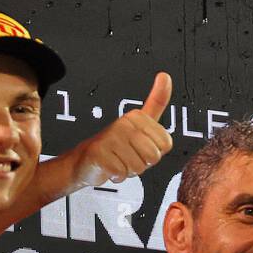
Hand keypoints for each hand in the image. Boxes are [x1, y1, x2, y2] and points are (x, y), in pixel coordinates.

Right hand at [72, 71, 173, 185]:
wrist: (87, 160)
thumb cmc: (116, 144)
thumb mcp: (141, 122)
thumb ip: (157, 101)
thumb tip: (165, 76)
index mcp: (137, 116)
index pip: (165, 145)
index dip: (154, 152)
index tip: (140, 146)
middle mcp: (124, 124)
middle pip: (153, 156)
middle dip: (143, 163)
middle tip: (128, 155)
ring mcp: (111, 138)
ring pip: (138, 167)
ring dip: (129, 170)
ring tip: (119, 160)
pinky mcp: (100, 154)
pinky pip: (122, 173)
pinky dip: (117, 175)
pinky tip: (110, 166)